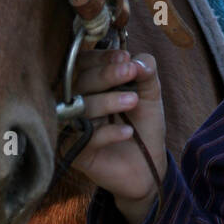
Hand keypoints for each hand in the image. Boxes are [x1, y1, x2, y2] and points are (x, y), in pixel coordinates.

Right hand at [70, 47, 167, 223]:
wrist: (149, 165)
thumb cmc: (144, 124)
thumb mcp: (150, 93)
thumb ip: (146, 71)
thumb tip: (136, 60)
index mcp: (90, 83)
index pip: (84, 63)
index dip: (102, 58)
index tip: (125, 58)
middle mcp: (77, 102)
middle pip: (80, 82)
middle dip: (106, 74)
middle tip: (129, 71)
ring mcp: (73, 127)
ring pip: (80, 108)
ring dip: (107, 101)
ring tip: (133, 101)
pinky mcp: (75, 153)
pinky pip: (84, 138)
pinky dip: (107, 133)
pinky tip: (127, 131)